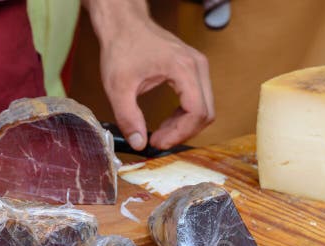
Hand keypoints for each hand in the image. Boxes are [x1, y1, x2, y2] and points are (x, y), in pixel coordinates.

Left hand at [83, 0, 213, 150]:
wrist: (123, 23)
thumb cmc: (122, 47)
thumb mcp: (118, 87)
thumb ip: (128, 117)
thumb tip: (139, 143)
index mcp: (183, 68)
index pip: (196, 112)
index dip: (179, 134)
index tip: (158, 143)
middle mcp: (197, 66)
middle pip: (206, 113)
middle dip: (183, 133)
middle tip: (159, 141)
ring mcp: (198, 66)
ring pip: (205, 108)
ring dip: (185, 126)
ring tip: (160, 133)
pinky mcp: (193, 69)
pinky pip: (199, 100)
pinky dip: (185, 115)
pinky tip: (167, 122)